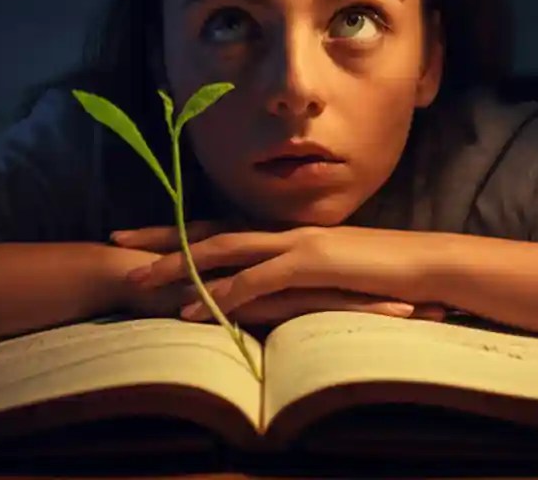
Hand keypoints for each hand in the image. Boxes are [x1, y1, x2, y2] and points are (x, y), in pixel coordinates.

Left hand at [111, 222, 449, 323]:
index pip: (218, 228)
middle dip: (160, 237)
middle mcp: (281, 231)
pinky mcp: (310, 264)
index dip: (176, 230)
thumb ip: (290, 281)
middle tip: (116, 242)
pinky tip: (197, 309)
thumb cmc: (377, 275)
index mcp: (282, 233)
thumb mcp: (325, 277)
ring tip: (138, 282)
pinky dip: (223, 294)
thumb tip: (260, 297)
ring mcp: (294, 244)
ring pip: (223, 252)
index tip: (136, 235)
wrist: (421, 266)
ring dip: (178, 268)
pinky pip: (257, 280)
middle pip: (208, 230)